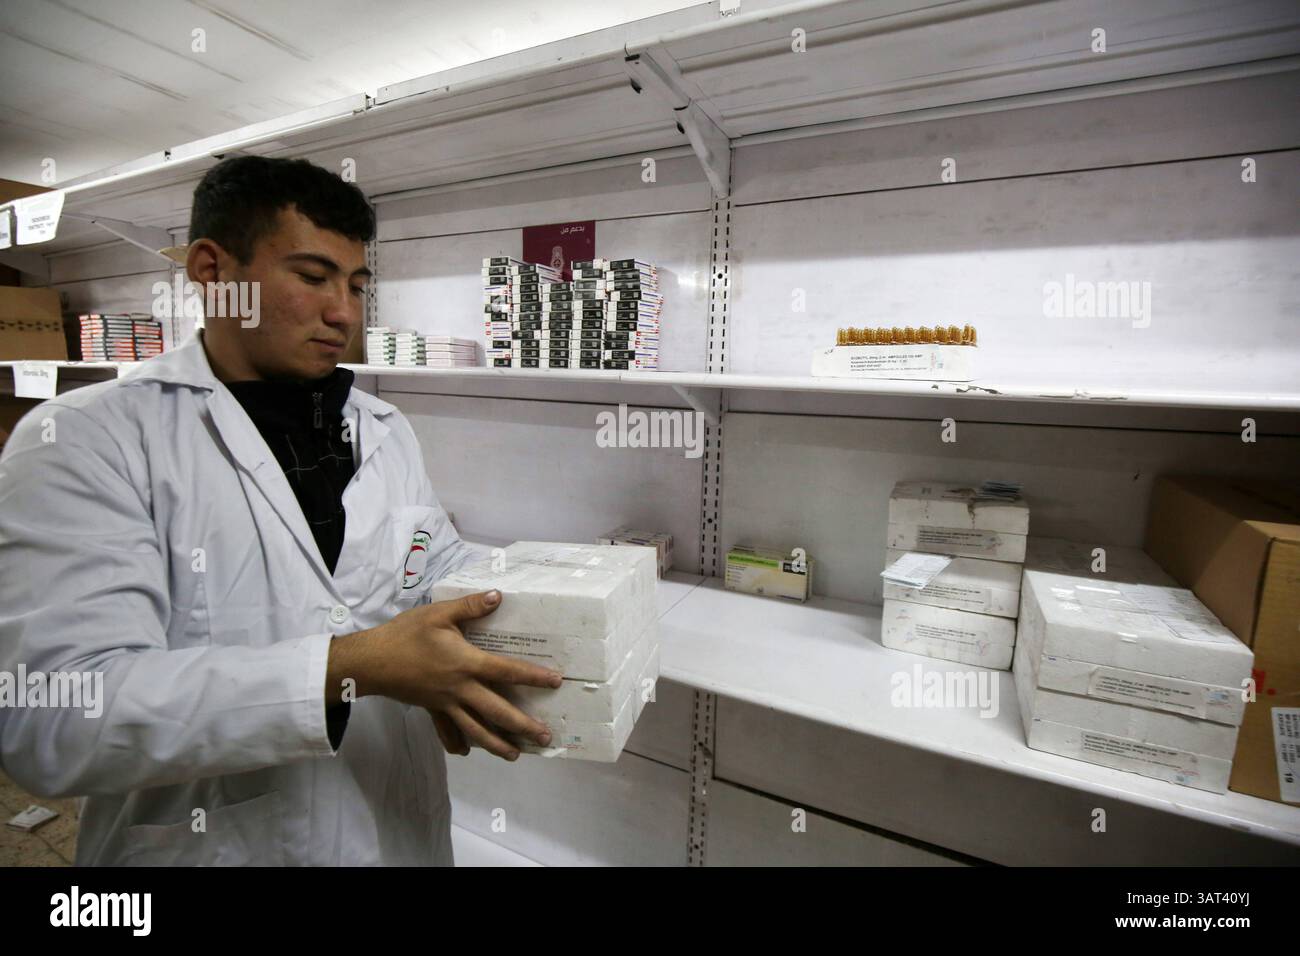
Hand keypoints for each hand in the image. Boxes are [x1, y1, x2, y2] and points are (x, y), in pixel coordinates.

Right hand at [327, 590, 562, 760]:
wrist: (371, 661)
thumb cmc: (406, 634)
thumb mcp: (439, 614)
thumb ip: (469, 606)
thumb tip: (498, 596)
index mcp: (466, 663)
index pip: (507, 671)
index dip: (533, 677)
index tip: (555, 682)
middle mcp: (460, 688)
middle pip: (497, 711)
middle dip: (522, 726)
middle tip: (544, 737)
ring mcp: (445, 703)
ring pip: (475, 729)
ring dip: (497, 743)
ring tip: (516, 755)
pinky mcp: (431, 709)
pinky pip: (446, 730)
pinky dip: (457, 743)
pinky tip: (466, 752)